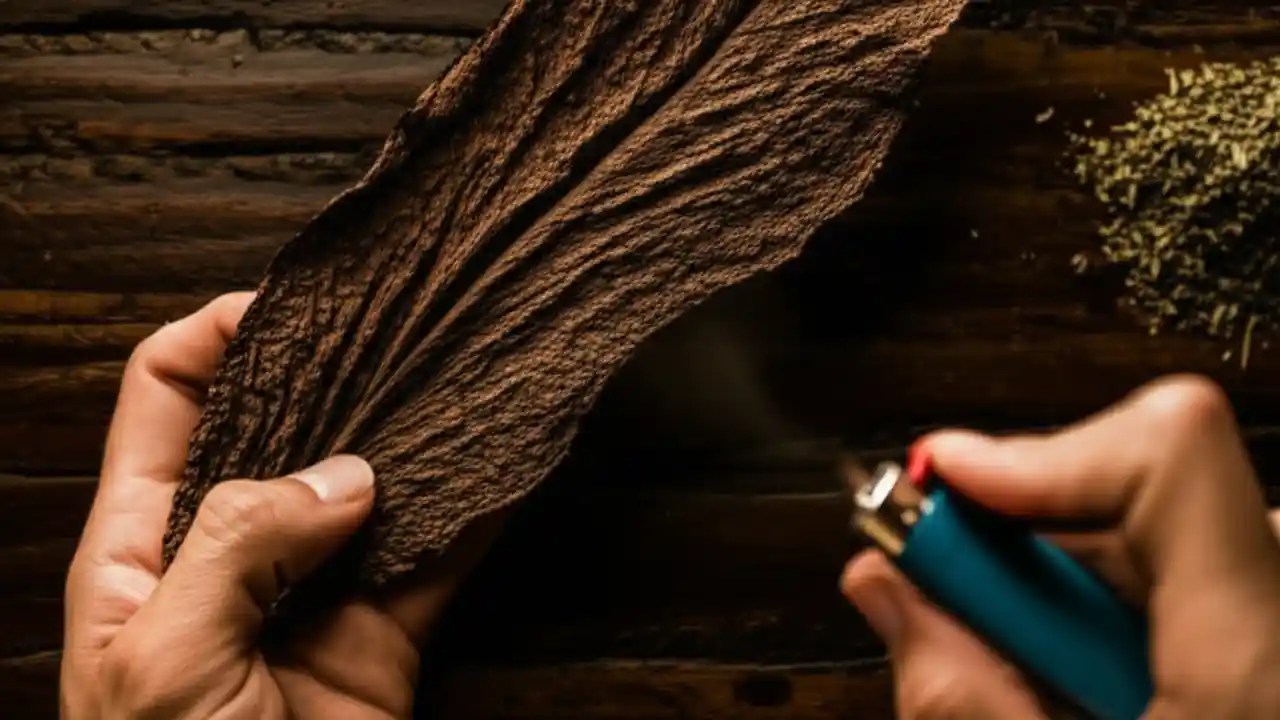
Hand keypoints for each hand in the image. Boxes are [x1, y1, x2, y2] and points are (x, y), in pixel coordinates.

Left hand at [61, 293, 481, 718]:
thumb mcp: (164, 660)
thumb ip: (238, 545)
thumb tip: (342, 474)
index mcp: (139, 549)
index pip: (164, 401)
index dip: (213, 337)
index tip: (289, 304)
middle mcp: (229, 558)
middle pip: (280, 429)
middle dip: (335, 374)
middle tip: (400, 322)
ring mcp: (311, 598)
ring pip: (368, 489)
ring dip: (413, 438)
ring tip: (461, 378)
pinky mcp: (381, 643)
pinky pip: (435, 563)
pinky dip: (475, 515)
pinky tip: (504, 465)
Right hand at [842, 375, 1279, 718]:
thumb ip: (966, 702)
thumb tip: (889, 590)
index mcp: (1262, 661)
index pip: (1169, 458)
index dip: (1039, 455)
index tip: (943, 487)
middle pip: (1138, 478)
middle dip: (1023, 523)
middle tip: (951, 597)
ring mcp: (1279, 615)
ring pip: (1153, 516)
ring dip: (1059, 569)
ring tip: (1037, 669)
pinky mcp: (1266, 628)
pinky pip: (1181, 560)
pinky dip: (1106, 595)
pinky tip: (1087, 672)